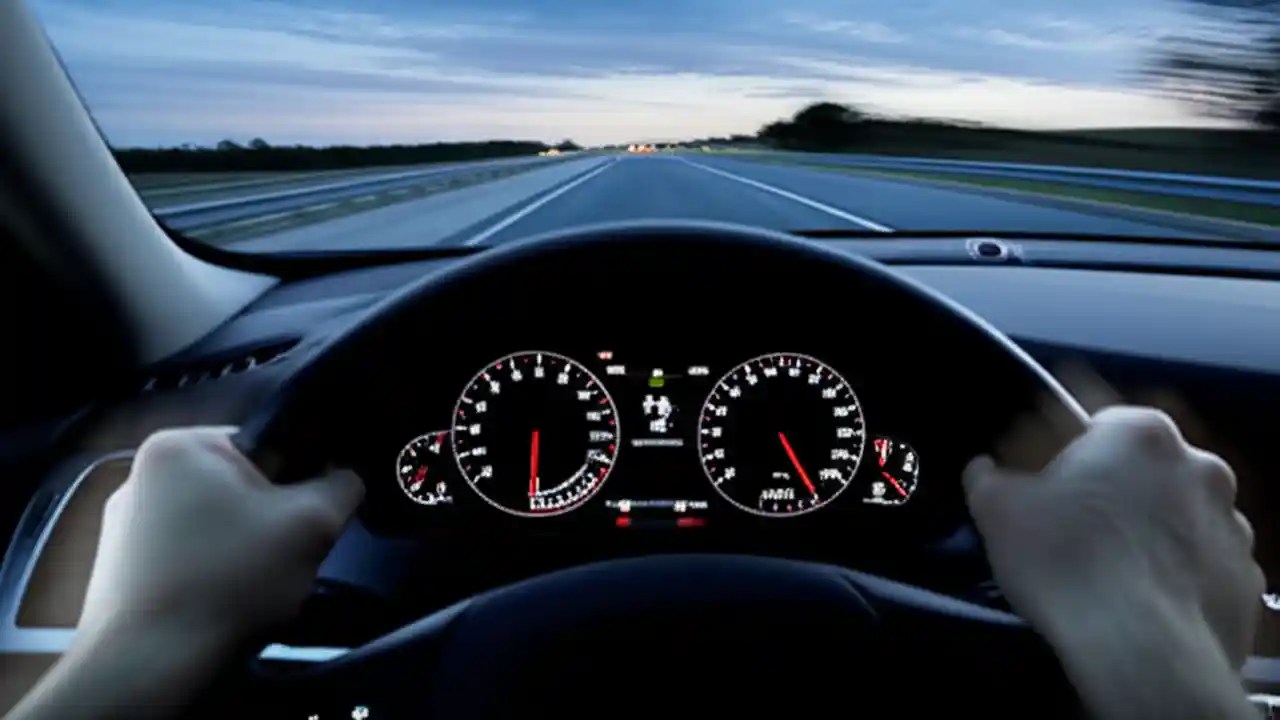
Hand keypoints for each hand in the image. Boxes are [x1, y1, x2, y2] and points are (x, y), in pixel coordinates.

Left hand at [81, 426, 363, 648]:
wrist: (150, 664)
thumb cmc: (230, 578)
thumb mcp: (312, 524)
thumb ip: (342, 486)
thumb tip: (344, 477)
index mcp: (180, 445)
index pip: (267, 445)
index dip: (300, 482)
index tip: (307, 521)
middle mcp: (139, 473)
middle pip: (239, 488)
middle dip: (268, 521)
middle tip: (284, 557)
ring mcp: (121, 524)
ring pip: (213, 525)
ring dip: (240, 549)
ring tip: (250, 586)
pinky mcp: (117, 568)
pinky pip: (184, 556)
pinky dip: (208, 573)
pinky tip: (218, 601)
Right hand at [966, 404, 1261, 665]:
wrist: (1138, 647)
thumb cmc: (1064, 559)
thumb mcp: (996, 510)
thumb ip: (986, 477)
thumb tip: (983, 469)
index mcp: (1139, 432)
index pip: (1101, 421)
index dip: (1070, 450)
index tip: (1051, 480)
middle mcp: (1198, 465)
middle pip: (1147, 467)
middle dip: (1117, 489)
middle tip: (1078, 526)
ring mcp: (1231, 522)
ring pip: (1181, 515)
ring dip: (1153, 530)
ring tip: (1113, 570)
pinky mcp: (1246, 576)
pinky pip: (1203, 565)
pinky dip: (1179, 575)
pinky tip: (1144, 599)